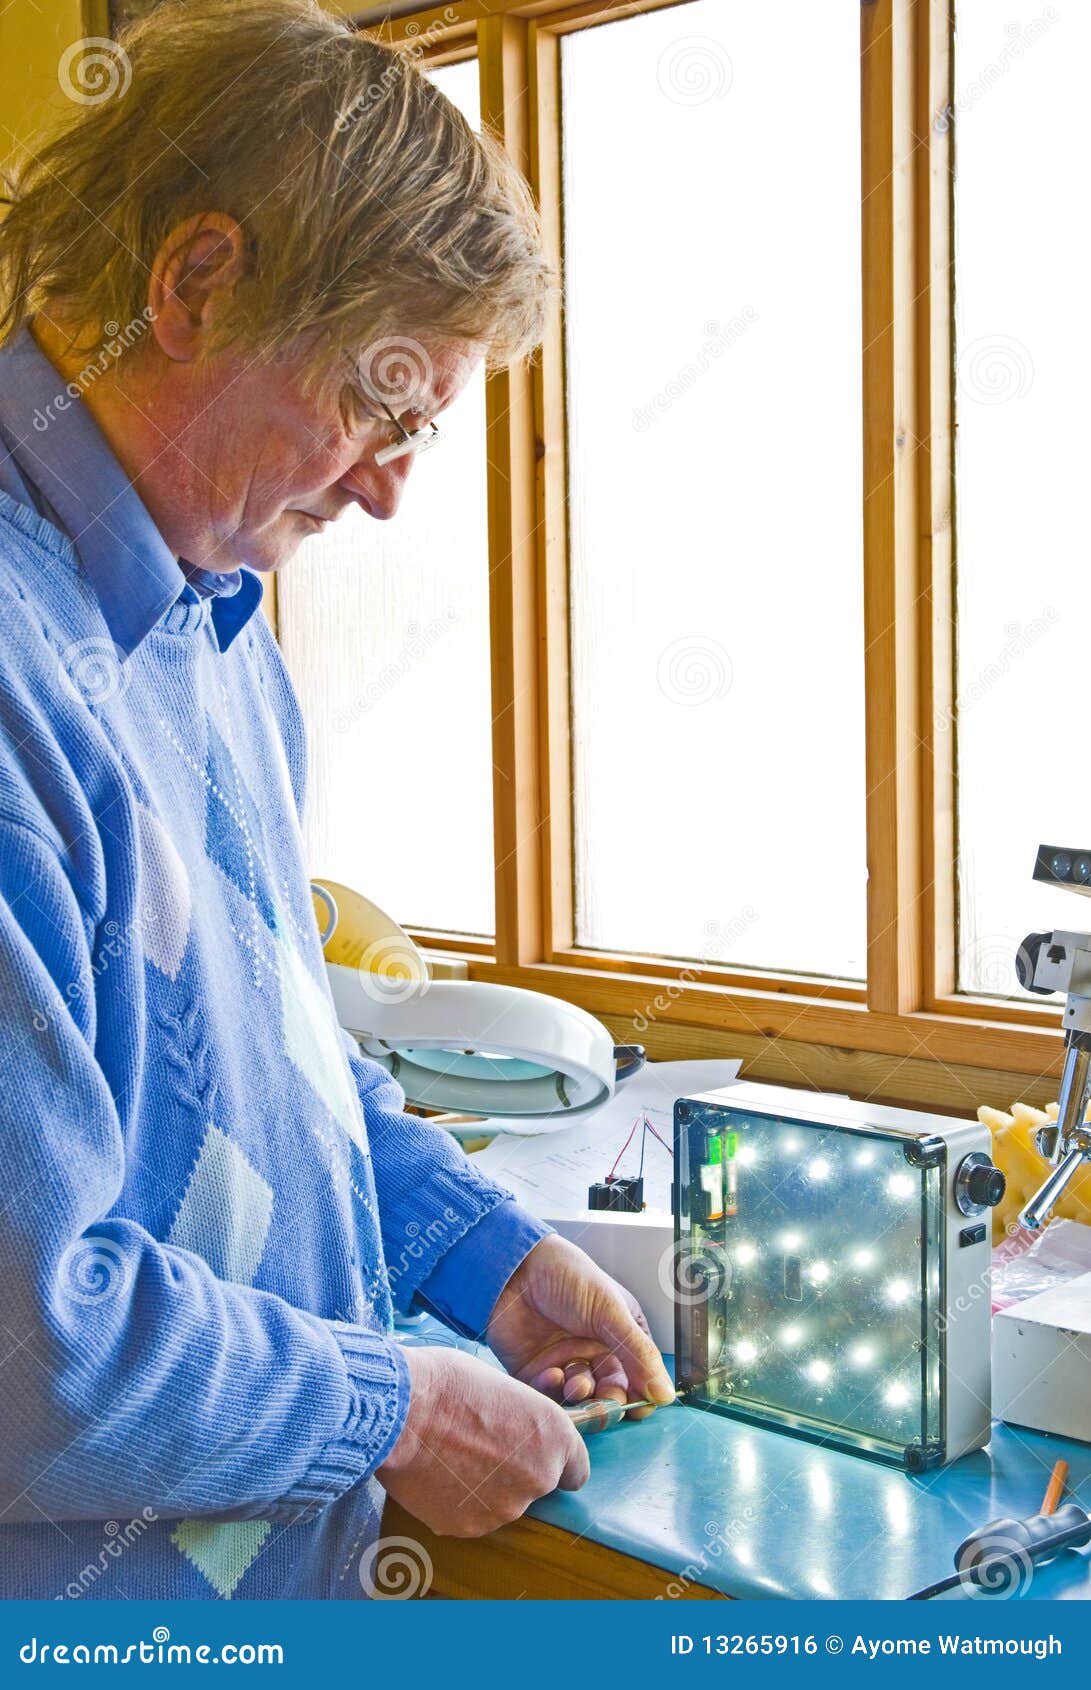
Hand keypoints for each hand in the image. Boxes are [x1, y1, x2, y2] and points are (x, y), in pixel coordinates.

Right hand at [376, 1345, 588, 1536]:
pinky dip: (456, 1501)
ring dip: (483, 1488)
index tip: (534, 1455)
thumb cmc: (449, 1385)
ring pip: (500, 1502)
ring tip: (450, 1456)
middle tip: (478, 1445)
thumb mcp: (502, 1387)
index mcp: (554, 1438)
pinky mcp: (469, 1526)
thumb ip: (519, 1421)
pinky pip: (469, 1515)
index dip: (552, 1461)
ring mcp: (505, 1508)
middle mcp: (539, 1478)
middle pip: (534, 1485)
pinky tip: (436, 1475)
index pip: (575, 1470)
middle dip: (512, 1471)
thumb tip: (514, 1434)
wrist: (401, 1413)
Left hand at [486, 1234, 674, 1414]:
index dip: (641, 1395)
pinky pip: (550, 1396)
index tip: (637, 1407)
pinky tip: (551, 1374)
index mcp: (622, 1335)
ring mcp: (567, 1363)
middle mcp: (596, 1352)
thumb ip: (638, 1354)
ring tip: (576, 1381)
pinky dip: (553, 1392)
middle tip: (605, 1400)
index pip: (641, 1377)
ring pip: (582, 1400)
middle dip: (609, 1401)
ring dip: (582, 1396)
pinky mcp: (536, 1373)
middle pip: (612, 1394)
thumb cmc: (568, 1276)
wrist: (515, 1267)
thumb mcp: (610, 1312)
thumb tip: (664, 1394)